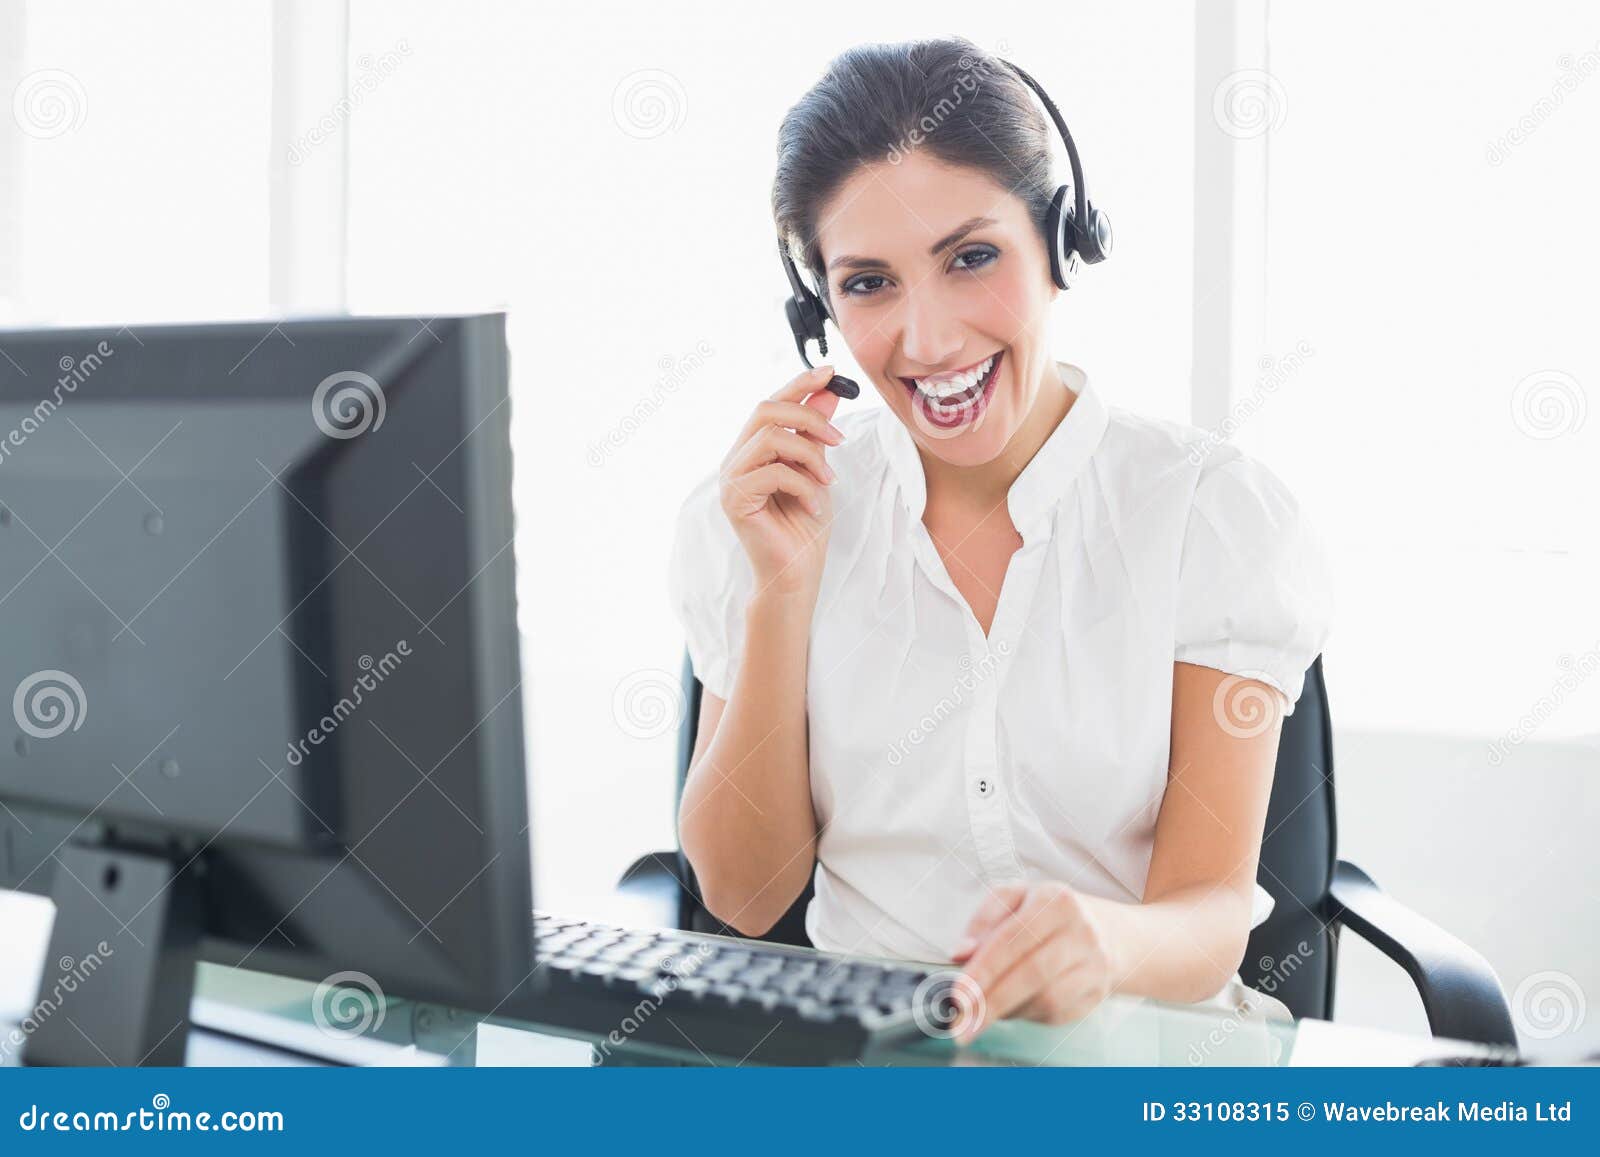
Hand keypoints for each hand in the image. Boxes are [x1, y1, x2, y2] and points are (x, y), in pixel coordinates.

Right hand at [718, 364, 844, 597]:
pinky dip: (803, 485)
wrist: (797, 571)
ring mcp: (731, 478)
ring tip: (828, 481)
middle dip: (809, 417)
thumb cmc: (804, 525)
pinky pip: (773, 472)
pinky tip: (814, 504)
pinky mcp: (734, 499)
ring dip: (810, 456)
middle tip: (839, 440)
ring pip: (771, 438)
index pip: (771, 403)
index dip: (799, 383)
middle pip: (765, 410)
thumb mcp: (817, 469)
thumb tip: (828, 391)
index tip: (831, 372)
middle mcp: (736, 459)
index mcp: (753, 448)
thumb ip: (816, 433)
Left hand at [949, 881, 1117, 1043]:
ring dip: (1008, 1011)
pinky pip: (1056, 1013)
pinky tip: (1012, 1008)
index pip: (1013, 939)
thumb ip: (983, 920)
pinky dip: (1027, 1015)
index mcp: (1057, 901)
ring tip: (982, 1012)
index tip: (958, 996)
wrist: (1105, 931)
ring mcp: (1095, 966)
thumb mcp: (1014, 897)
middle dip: (991, 1002)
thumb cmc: (1048, 913)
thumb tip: (960, 952)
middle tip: (962, 1023)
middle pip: (1032, 974)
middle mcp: (1082, 932)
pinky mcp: (1097, 994)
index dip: (983, 971)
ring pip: (1046, 999)